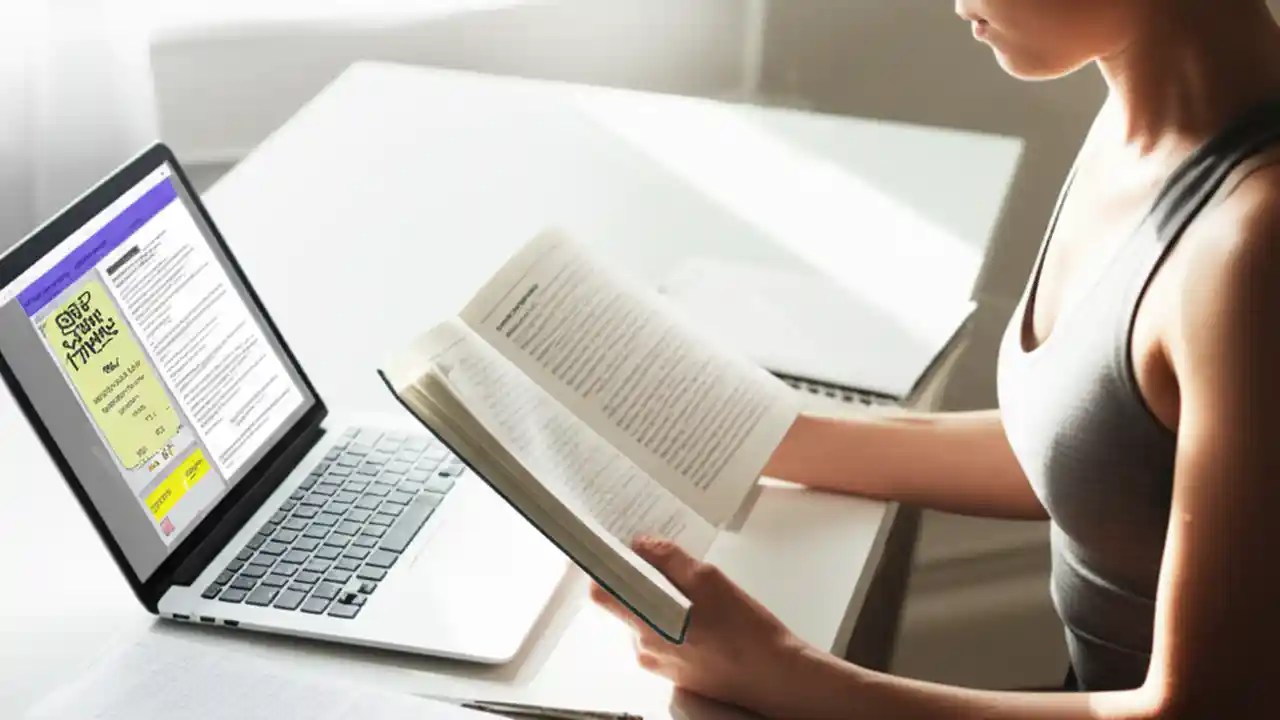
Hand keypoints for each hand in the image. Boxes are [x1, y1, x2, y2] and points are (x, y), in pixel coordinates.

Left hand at [590, 538, 829, 716]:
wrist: (774, 675)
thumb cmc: (745, 631)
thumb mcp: (708, 579)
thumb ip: (669, 559)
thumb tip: (641, 544)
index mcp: (647, 622)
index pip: (601, 592)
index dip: (603, 566)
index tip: (611, 547)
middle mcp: (643, 645)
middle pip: (623, 602)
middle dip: (637, 577)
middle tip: (660, 558)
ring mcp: (657, 661)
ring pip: (644, 616)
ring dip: (657, 597)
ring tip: (691, 588)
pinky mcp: (673, 670)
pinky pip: (659, 634)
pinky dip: (670, 617)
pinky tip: (699, 612)